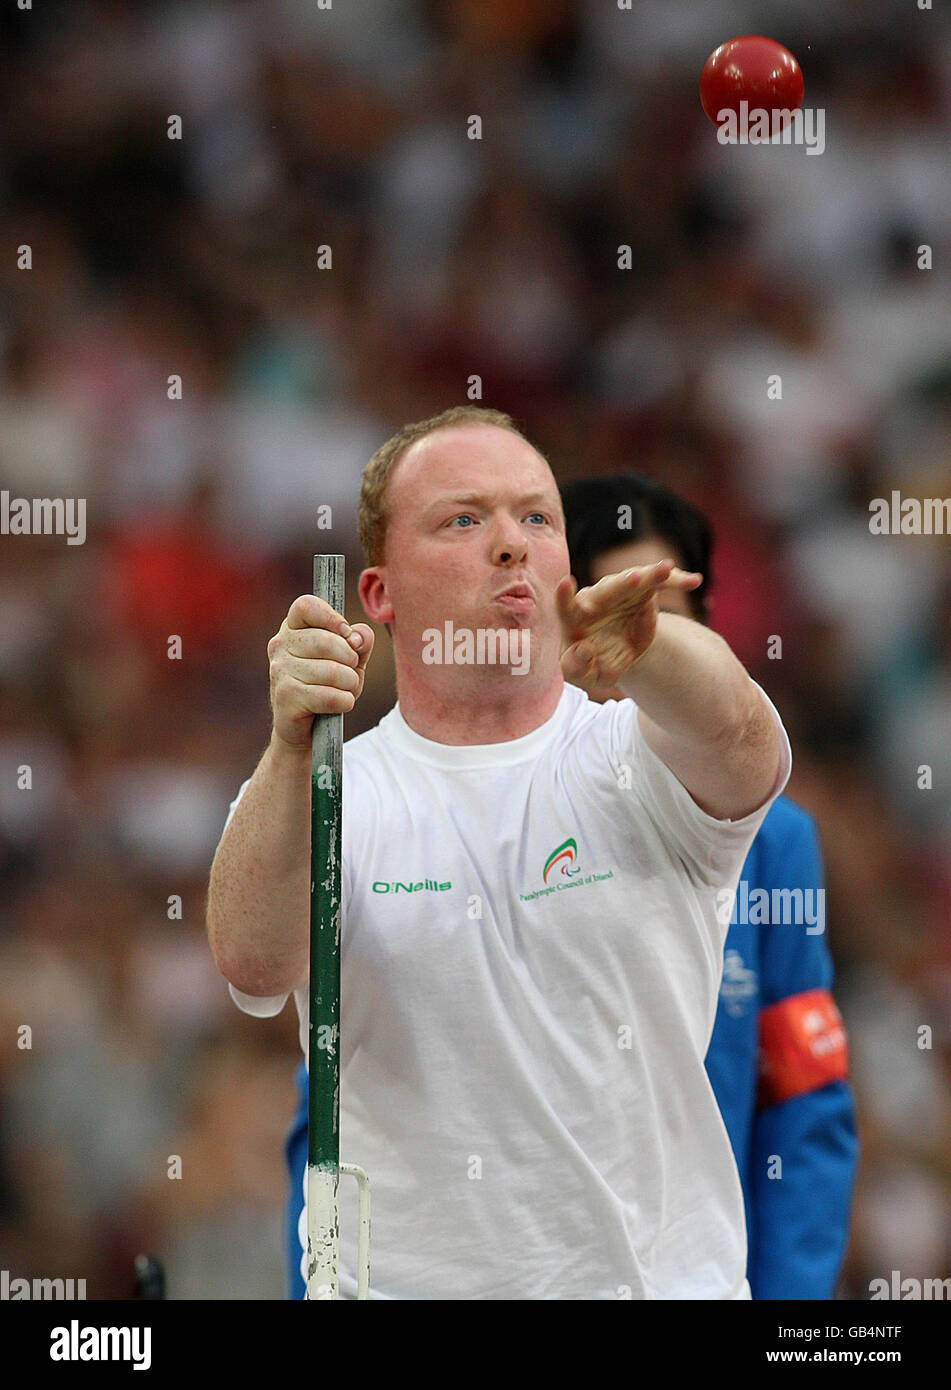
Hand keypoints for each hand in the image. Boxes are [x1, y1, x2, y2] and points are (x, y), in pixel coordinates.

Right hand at [267, 595, 374, 750]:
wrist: (305, 728)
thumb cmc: (328, 685)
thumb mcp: (349, 659)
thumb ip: (360, 641)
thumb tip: (359, 637)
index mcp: (293, 627)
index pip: (306, 605)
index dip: (332, 618)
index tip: (347, 635)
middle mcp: (280, 645)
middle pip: (327, 641)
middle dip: (351, 660)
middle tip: (350, 671)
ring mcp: (279, 670)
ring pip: (333, 672)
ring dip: (350, 684)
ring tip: (344, 690)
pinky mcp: (285, 696)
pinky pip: (329, 696)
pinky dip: (344, 702)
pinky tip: (339, 704)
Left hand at [556, 561, 701, 693]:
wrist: (615, 654)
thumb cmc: (592, 663)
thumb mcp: (585, 674)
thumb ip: (577, 668)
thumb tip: (584, 648)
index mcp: (575, 618)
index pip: (566, 606)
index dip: (565, 595)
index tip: (566, 582)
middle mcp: (596, 599)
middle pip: (608, 589)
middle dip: (622, 584)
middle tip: (635, 578)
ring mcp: (619, 592)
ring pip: (636, 580)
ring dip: (651, 575)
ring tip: (667, 569)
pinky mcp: (642, 592)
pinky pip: (660, 583)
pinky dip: (676, 581)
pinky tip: (694, 581)